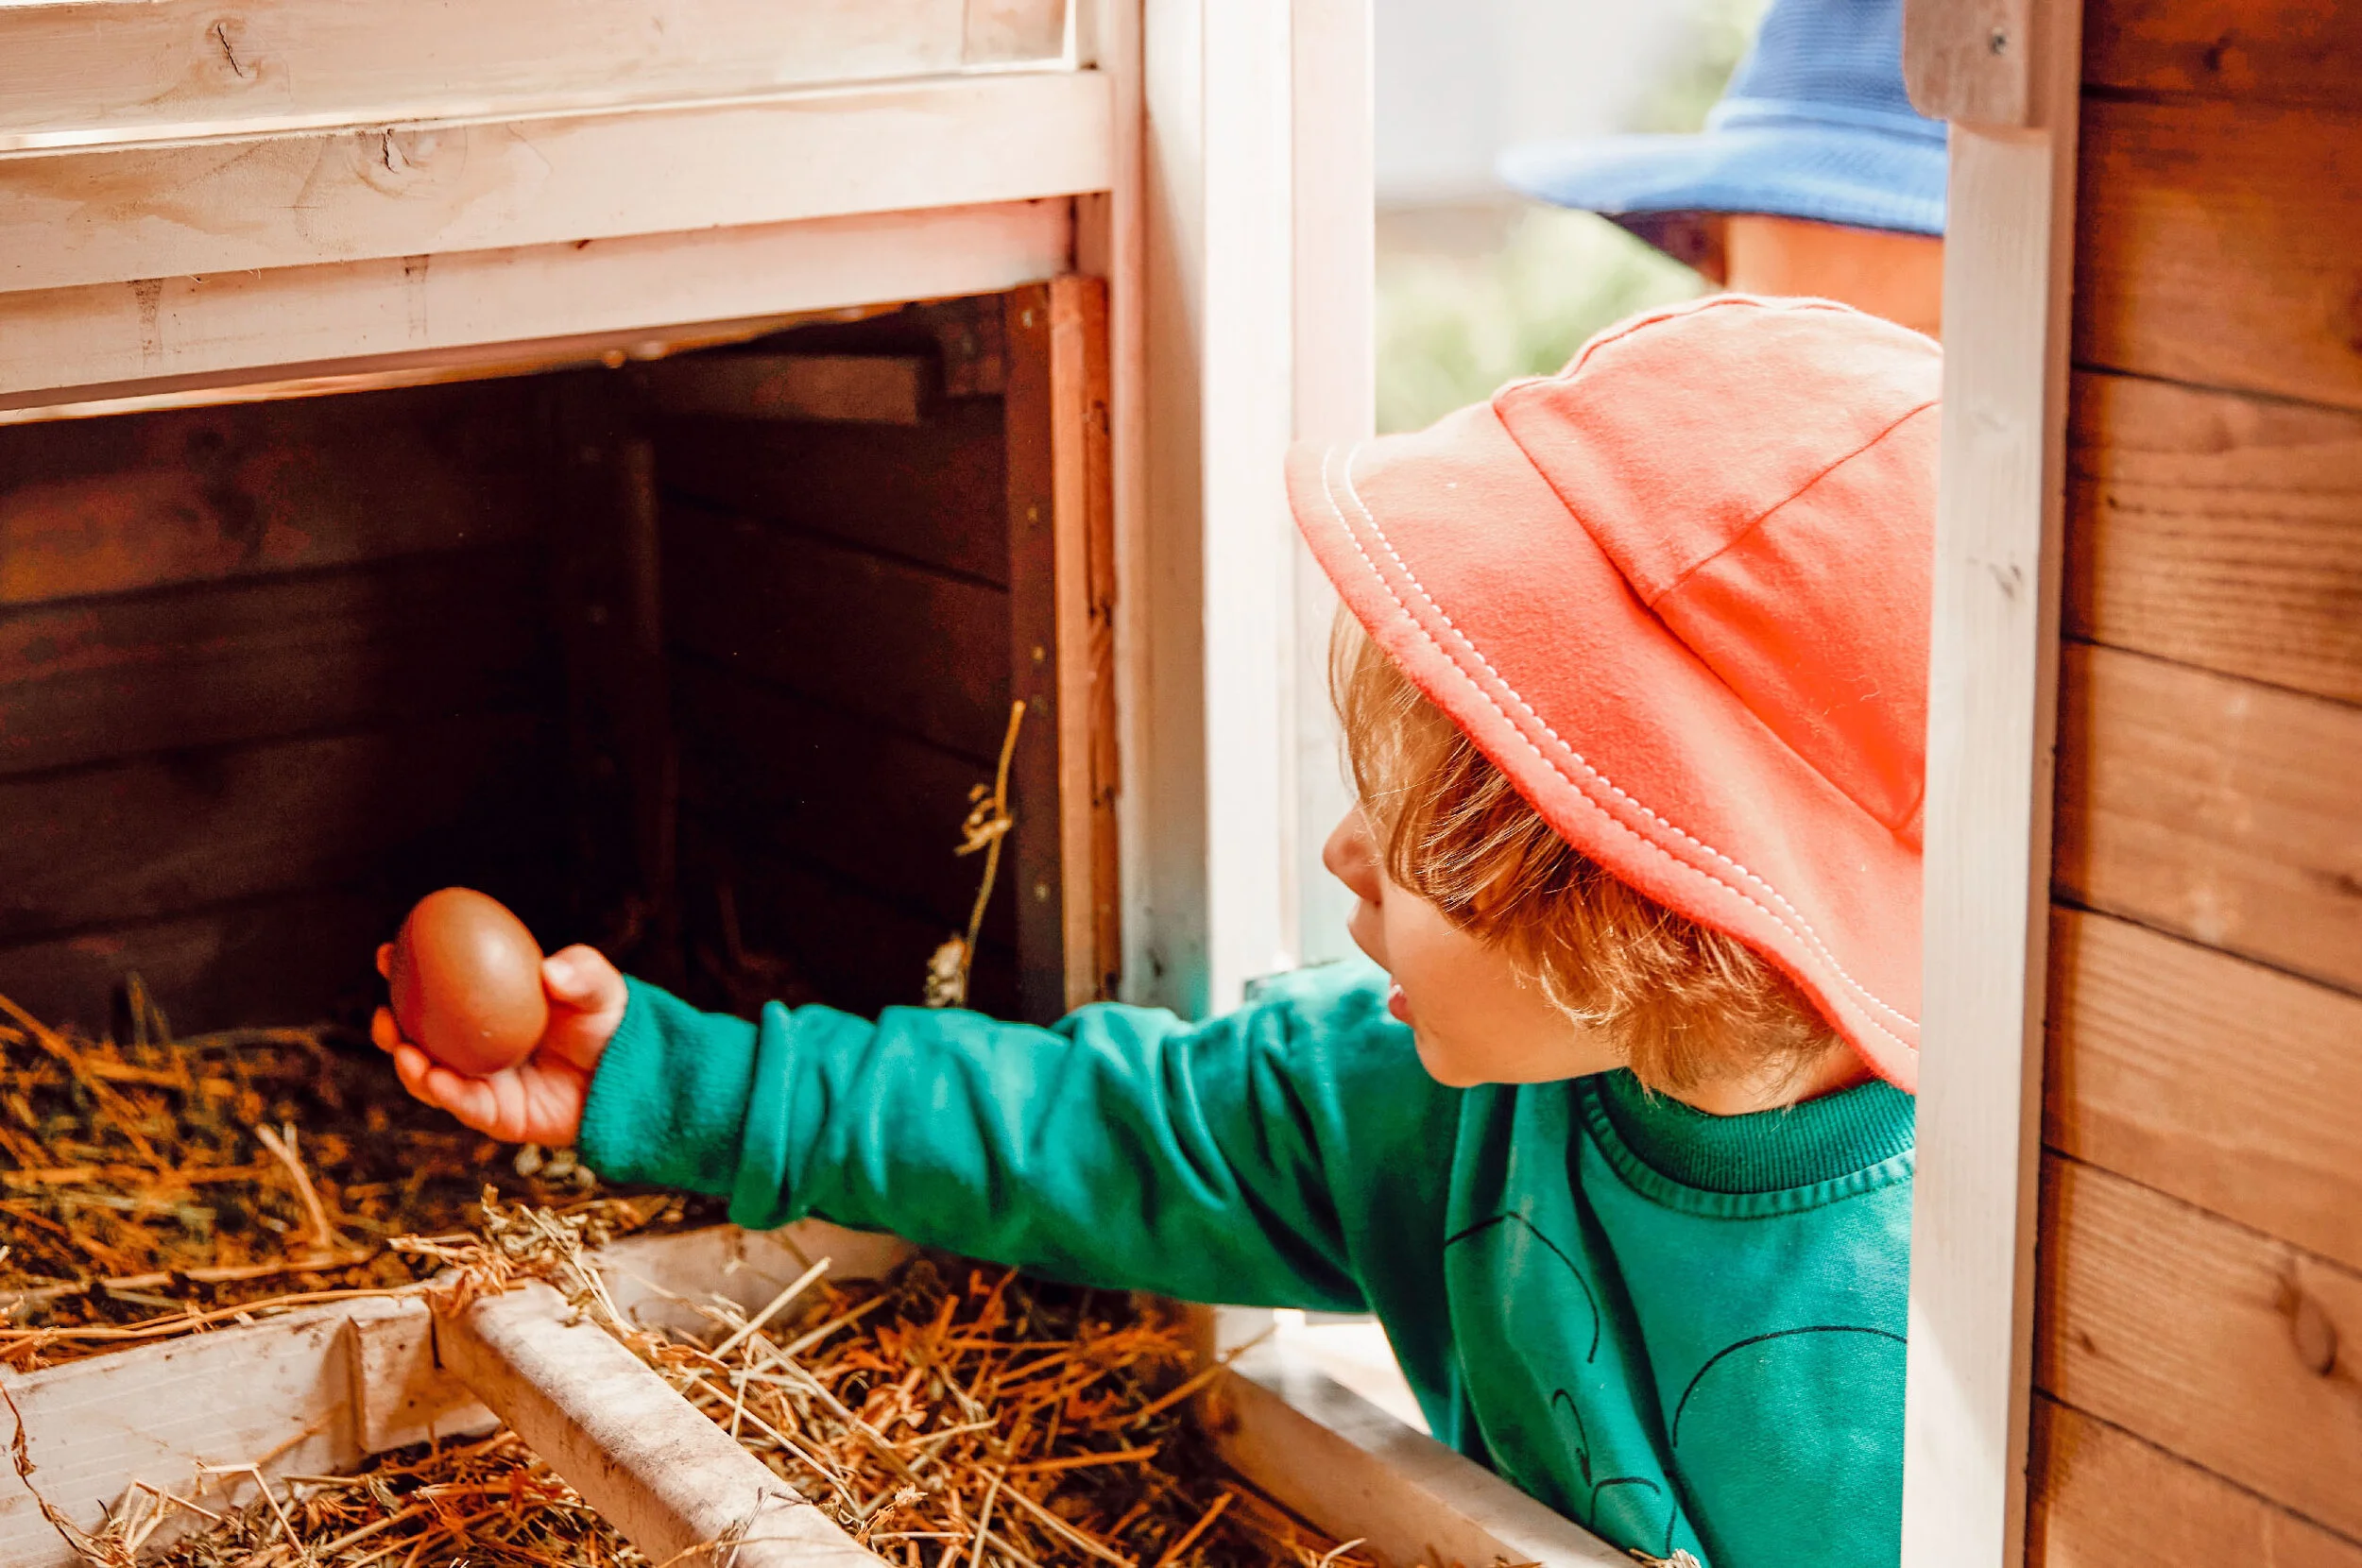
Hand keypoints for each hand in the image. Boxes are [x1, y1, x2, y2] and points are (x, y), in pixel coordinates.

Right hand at [371, 944, 626, 1146]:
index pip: (438, 991)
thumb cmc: (611, 1024)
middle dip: (391, 1028)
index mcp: (490, 1011)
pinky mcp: (499, 1117)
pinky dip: (446, 1093)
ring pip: (431, 1078)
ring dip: (409, 1065)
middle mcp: (478, 1048)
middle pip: (420, 1039)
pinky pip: (465, 1105)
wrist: (634, 1078)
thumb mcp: (599, 989)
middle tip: (383, 1012)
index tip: (386, 953)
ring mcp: (486, 1083)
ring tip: (402, 1049)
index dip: (406, 974)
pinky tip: (434, 1077)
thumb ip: (580, 972)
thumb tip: (550, 971)